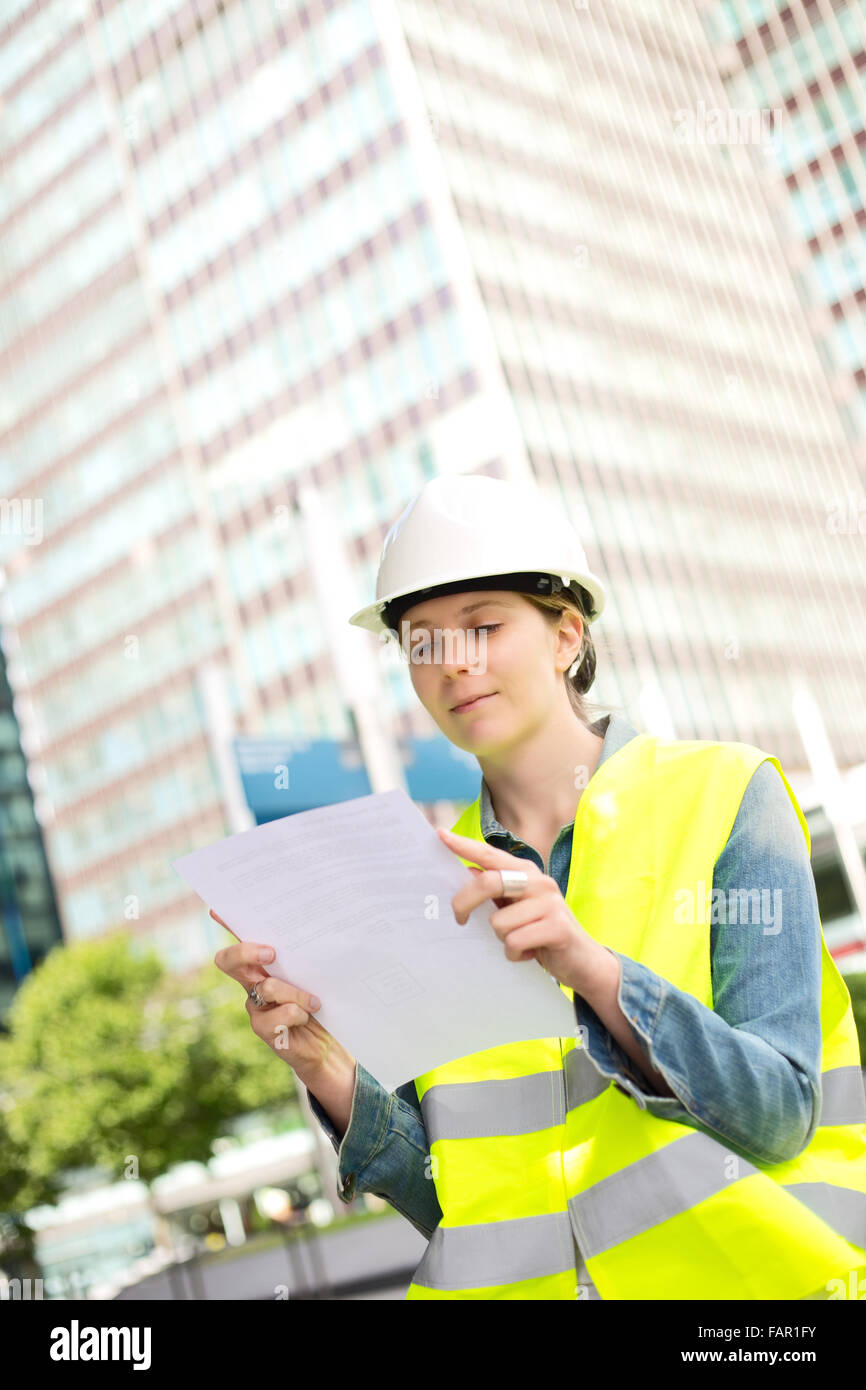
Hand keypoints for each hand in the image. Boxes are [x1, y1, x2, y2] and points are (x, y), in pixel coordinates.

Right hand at [210, 909, 344, 1081]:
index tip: (217, 910)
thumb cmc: (322, 1003)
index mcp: (263, 966)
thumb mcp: (315, 976)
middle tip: (272, 953)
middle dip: (245, 952)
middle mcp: (253, 984)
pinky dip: (297, 1013)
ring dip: (295, 992)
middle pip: (230, 962)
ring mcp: (256, 1008)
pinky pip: (278, 1015)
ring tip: (315, 1001)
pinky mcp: (264, 1031)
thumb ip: (305, 958)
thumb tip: (314, 928)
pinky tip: (308, 1017)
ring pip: (267, 988)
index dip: (226, 924)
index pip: (241, 940)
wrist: (329, 1044)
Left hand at [436, 827, 599, 989]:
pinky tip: (530, 954)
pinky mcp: (557, 928)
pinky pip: (515, 942)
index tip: (440, 834)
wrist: (582, 960)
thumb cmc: (541, 931)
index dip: (464, 845)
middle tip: (459, 919)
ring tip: (520, 942)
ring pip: (498, 923)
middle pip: (487, 883)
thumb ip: (496, 891)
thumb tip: (467, 874)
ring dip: (502, 940)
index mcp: (526, 872)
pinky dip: (516, 955)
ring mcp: (550, 903)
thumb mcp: (516, 907)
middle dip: (464, 904)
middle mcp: (538, 882)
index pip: (490, 855)